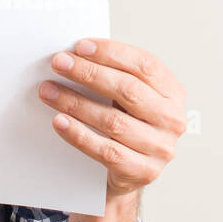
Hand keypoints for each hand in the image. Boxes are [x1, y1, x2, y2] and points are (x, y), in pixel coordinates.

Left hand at [37, 38, 187, 197]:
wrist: (133, 174)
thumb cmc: (129, 126)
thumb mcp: (132, 99)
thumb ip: (116, 76)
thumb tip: (76, 55)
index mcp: (173, 92)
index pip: (144, 65)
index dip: (111, 53)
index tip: (80, 47)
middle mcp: (172, 119)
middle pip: (128, 90)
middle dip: (89, 73)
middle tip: (59, 63)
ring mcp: (160, 147)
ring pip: (112, 121)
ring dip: (75, 103)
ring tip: (49, 92)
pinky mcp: (143, 171)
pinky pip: (106, 150)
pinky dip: (79, 134)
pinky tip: (59, 121)